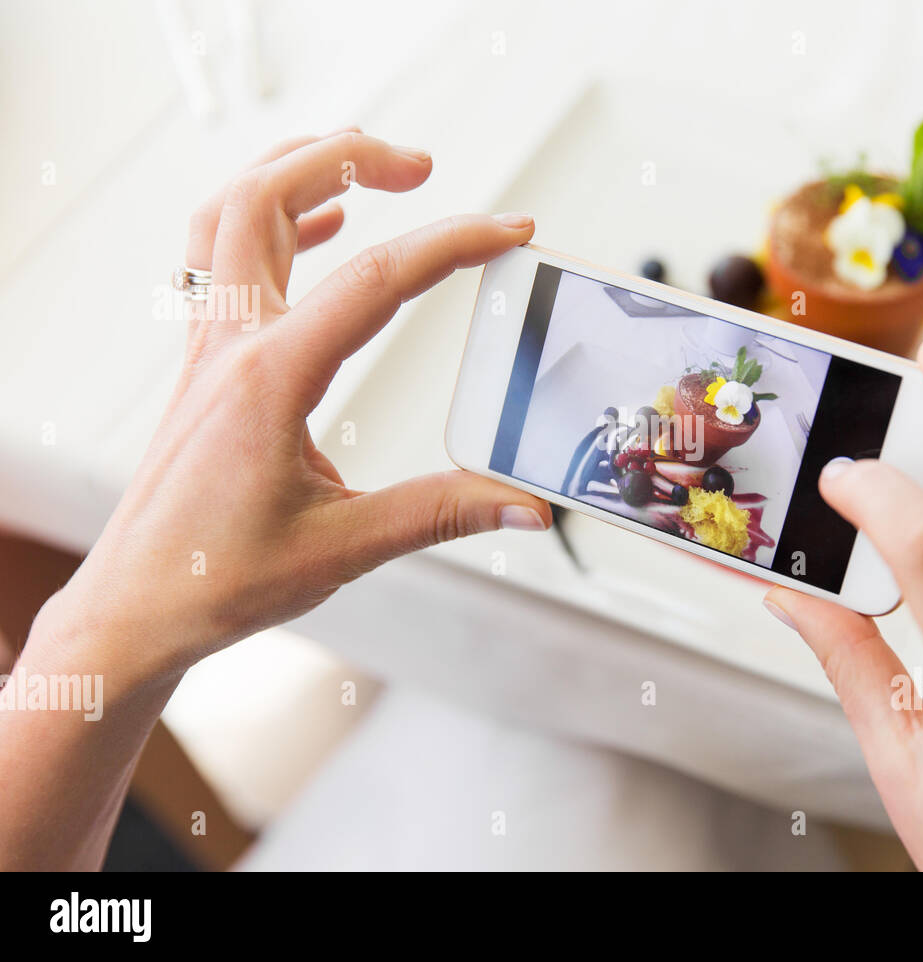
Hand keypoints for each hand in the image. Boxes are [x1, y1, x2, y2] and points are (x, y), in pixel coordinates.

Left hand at [39, 131, 551, 683]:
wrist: (137, 605)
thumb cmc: (217, 578)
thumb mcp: (344, 547)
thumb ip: (443, 513)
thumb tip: (523, 504)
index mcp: (268, 381)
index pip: (372, 281)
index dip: (451, 245)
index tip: (506, 231)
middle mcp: (230, 345)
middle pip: (267, 195)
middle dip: (348, 158)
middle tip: (421, 164)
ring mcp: (208, 346)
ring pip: (229, 210)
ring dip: (295, 169)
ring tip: (364, 162)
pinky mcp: (205, 360)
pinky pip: (220, 256)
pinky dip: (270, 219)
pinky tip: (319, 226)